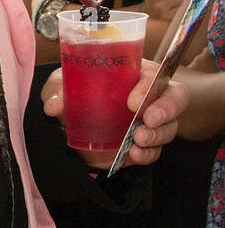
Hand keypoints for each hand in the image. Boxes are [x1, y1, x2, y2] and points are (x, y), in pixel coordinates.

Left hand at [41, 61, 187, 168]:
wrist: (71, 121)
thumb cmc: (74, 91)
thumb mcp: (63, 84)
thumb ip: (57, 89)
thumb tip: (53, 106)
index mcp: (134, 73)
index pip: (155, 75)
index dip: (149, 87)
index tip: (131, 101)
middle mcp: (149, 95)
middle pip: (175, 99)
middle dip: (166, 110)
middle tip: (148, 121)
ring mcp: (149, 122)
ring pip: (169, 127)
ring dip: (157, 135)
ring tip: (138, 140)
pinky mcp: (143, 145)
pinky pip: (155, 150)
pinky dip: (147, 154)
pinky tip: (134, 154)